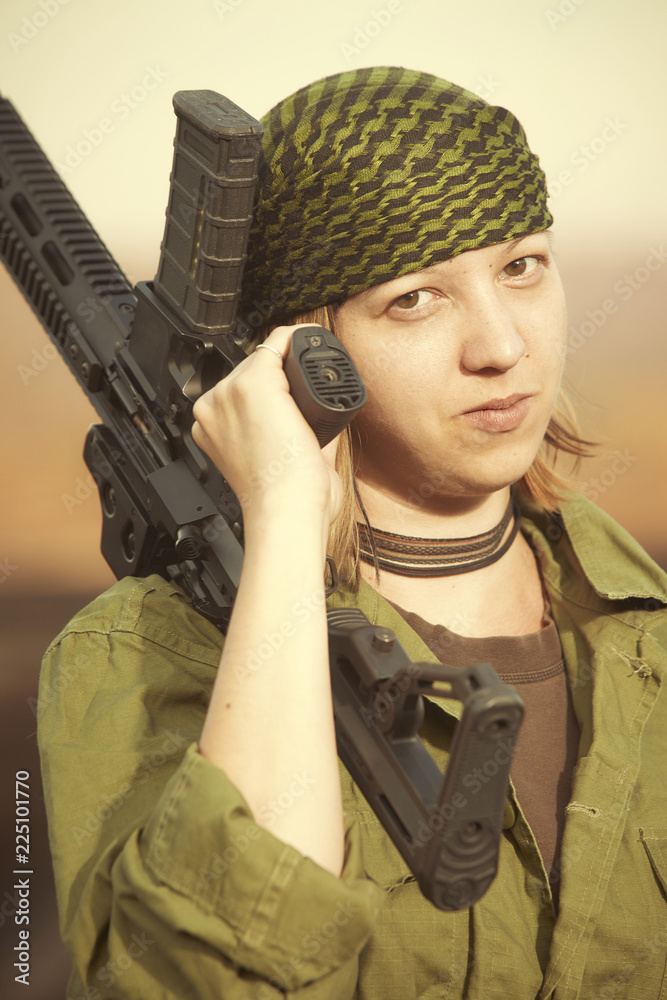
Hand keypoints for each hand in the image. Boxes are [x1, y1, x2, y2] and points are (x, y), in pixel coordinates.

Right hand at [192, 325, 342, 527]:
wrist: (285, 510)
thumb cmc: (281, 502)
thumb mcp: (279, 468)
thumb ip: (294, 441)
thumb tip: (322, 425)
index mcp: (212, 429)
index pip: (238, 390)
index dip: (271, 389)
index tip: (293, 394)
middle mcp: (213, 410)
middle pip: (249, 371)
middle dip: (281, 378)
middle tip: (310, 394)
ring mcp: (228, 395)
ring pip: (263, 359)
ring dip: (289, 363)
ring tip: (313, 382)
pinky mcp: (252, 385)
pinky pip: (276, 344)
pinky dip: (297, 341)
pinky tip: (311, 347)